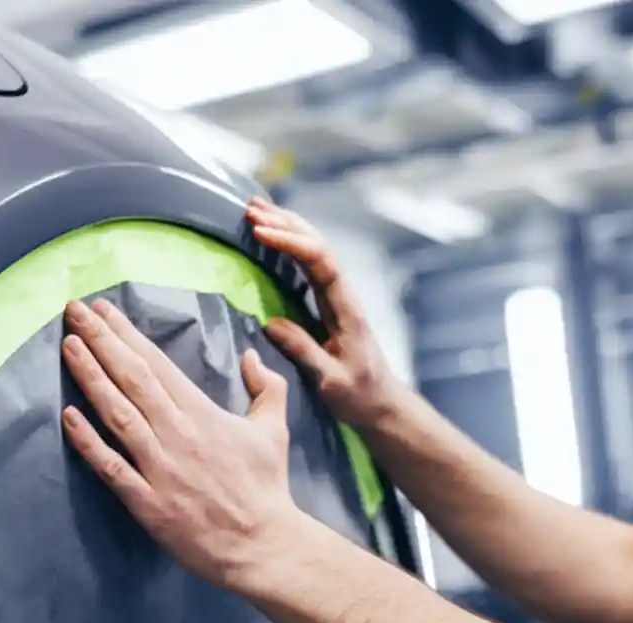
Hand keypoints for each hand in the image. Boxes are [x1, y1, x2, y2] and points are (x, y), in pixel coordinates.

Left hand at [60, 299, 306, 592]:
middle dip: (101, 342)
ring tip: (68, 347)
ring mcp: (160, 467)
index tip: (102, 311)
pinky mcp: (147, 502)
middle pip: (132, 378)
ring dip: (90, 378)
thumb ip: (266, 388)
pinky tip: (68, 416)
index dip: (126, 335)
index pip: (157, 364)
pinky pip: (112, 467)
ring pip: (118, 413)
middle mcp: (177, 433)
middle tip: (74, 313)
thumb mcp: (274, 430)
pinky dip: (89, 441)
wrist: (262, 545)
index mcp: (202, 413)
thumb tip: (251, 355)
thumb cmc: (266, 488)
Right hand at [247, 197, 406, 428]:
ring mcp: (336, 297)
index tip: (260, 233)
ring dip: (287, 228)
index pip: (320, 261)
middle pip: (316, 245)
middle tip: (251, 210)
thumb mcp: (330, 380)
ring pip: (313, 250)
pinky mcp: (327, 303)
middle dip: (285, 224)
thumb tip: (270, 322)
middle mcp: (342, 295)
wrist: (381, 403)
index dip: (291, 242)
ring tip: (256, 211)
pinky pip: (308, 265)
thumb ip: (303, 350)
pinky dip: (289, 245)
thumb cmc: (358, 395)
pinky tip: (273, 236)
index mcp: (346, 308)